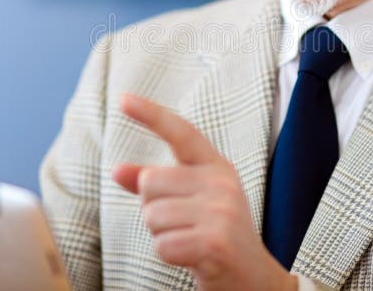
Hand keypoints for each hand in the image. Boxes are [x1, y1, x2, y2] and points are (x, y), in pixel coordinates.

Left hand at [111, 94, 296, 290]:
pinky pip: (163, 245)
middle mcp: (221, 183)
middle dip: (154, 208)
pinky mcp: (215, 242)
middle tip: (184, 225)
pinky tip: (193, 257)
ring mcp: (220, 211)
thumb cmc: (218, 237)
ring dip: (162, 235)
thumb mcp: (193, 203)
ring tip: (190, 240)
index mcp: (217, 167)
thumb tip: (117, 170)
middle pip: (150, 182)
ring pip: (153, 216)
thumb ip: (157, 186)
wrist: (255, 280)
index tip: (123, 99)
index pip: (182, 133)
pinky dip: (170, 256)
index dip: (151, 115)